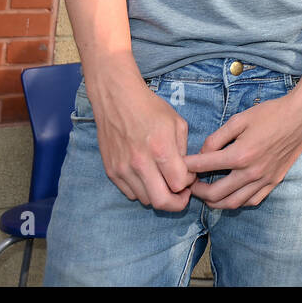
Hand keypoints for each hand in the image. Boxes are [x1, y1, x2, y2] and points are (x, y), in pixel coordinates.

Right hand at [89, 68, 193, 210]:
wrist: (117, 99)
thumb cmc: (150, 108)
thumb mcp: (177, 123)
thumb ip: (183, 151)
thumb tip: (186, 173)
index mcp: (160, 149)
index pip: (179, 184)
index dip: (188, 184)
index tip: (189, 177)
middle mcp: (140, 163)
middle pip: (161, 202)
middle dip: (177, 203)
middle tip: (182, 195)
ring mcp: (123, 169)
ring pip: (146, 200)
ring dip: (159, 195)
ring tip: (164, 181)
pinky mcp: (111, 171)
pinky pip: (131, 193)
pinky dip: (143, 190)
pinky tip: (148, 176)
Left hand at [182, 84, 301, 208]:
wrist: (301, 116)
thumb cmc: (270, 114)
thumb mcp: (239, 119)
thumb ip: (217, 138)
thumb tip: (202, 153)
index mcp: (239, 154)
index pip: (204, 166)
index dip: (187, 167)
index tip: (179, 167)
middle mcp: (251, 172)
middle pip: (215, 194)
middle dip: (197, 191)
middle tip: (189, 185)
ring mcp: (263, 180)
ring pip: (232, 203)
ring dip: (215, 202)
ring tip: (206, 194)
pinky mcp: (273, 182)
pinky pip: (251, 201)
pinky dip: (237, 201)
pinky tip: (230, 194)